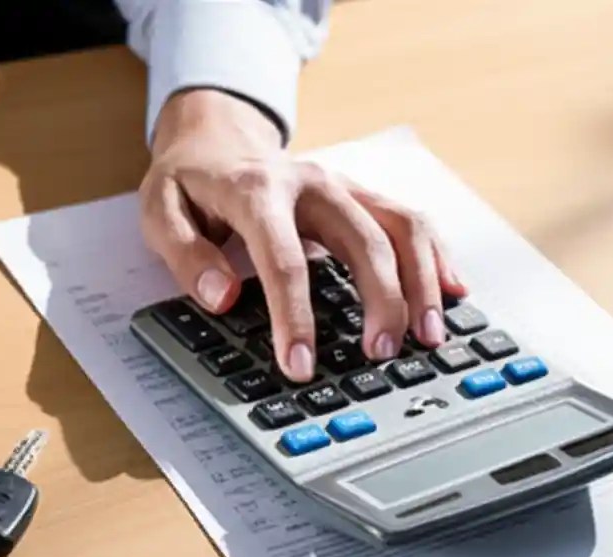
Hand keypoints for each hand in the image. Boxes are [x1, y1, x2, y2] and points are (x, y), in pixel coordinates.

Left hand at [140, 90, 467, 381]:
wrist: (214, 137)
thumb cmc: (188, 183)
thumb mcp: (159, 212)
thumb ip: (186, 255)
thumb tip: (222, 297)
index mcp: (256, 190)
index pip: (284, 259)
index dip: (294, 316)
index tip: (300, 364)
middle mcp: (311, 183)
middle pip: (362, 239)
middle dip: (379, 300)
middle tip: (379, 354)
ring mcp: (343, 187)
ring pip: (401, 227)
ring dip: (422, 281)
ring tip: (428, 335)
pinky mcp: (361, 196)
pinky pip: (411, 222)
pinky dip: (436, 257)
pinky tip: (453, 291)